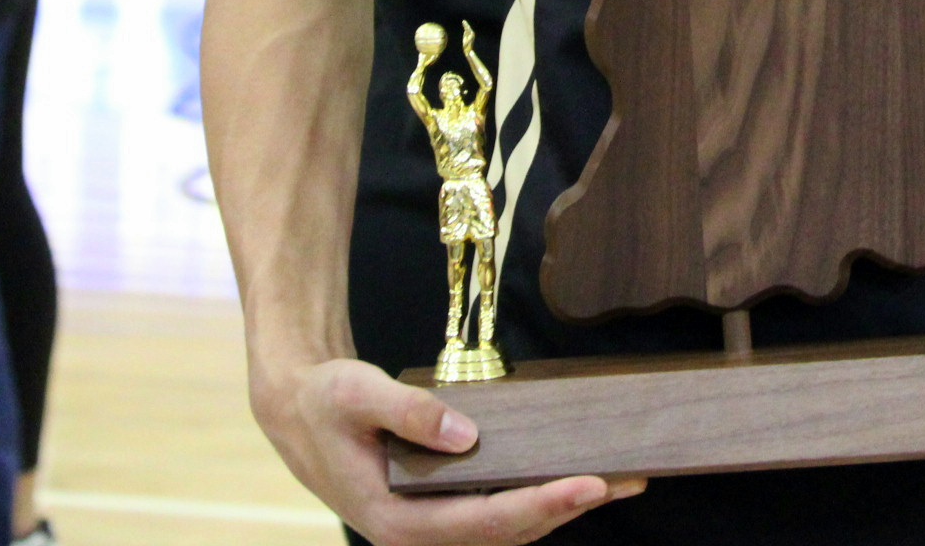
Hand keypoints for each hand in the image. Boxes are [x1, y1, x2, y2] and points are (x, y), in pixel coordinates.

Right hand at [251, 350, 637, 541]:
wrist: (297, 410)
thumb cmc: (325, 400)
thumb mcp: (357, 393)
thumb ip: (409, 413)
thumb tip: (466, 435)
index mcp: (395, 521)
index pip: (481, 522)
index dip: (539, 506)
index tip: (588, 485)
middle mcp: (416, 535)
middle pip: (506, 532)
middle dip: (568, 508)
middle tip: (627, 480)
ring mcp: (429, 526)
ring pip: (507, 529)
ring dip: (560, 507)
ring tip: (618, 481)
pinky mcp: (438, 510)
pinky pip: (496, 512)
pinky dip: (536, 498)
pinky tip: (570, 477)